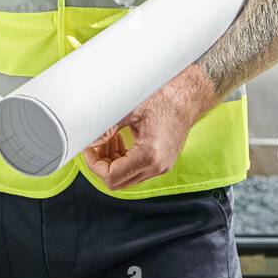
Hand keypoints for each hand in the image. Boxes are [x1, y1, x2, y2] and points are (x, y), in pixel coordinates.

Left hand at [81, 67, 215, 191]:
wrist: (188, 95)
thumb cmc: (164, 98)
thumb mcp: (131, 109)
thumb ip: (108, 127)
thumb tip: (90, 139)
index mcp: (150, 155)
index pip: (112, 177)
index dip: (95, 165)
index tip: (89, 148)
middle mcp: (158, 167)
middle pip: (118, 181)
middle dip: (102, 164)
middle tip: (96, 143)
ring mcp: (162, 167)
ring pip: (126, 178)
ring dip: (112, 162)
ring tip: (109, 137)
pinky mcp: (163, 163)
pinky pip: (136, 170)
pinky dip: (124, 159)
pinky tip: (120, 139)